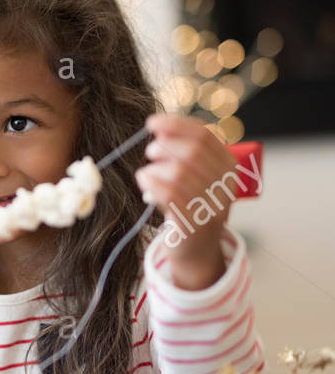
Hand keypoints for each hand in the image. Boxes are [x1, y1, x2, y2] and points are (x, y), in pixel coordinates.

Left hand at [135, 114, 232, 289]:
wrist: (198, 251)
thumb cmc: (192, 206)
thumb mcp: (199, 177)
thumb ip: (185, 153)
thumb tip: (160, 130)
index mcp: (230, 167)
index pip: (204, 135)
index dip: (175, 124)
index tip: (152, 122)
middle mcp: (225, 186)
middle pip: (192, 151)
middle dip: (165, 146)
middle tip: (150, 151)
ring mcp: (211, 206)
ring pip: (178, 172)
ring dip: (155, 167)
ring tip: (147, 172)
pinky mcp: (193, 225)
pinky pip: (167, 194)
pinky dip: (150, 182)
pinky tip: (144, 181)